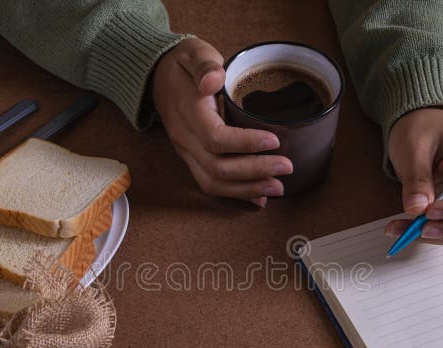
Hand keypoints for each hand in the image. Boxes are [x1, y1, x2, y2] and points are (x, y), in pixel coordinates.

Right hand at [151, 38, 292, 206]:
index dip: (246, 143)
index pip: (216, 138)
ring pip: (213, 182)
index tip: (274, 141)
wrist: (156, 78)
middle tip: (286, 168)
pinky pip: (210, 184)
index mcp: (189, 113)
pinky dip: (236, 195)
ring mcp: (186, 152)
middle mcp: (185, 138)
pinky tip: (259, 198)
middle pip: (217, 168)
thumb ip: (205, 65)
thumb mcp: (194, 53)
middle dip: (254, 172)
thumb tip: (214, 80)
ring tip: (278, 187)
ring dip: (247, 189)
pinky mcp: (191, 159)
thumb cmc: (183, 65)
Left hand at [385, 108, 442, 245]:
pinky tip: (405, 229)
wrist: (420, 127)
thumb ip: (417, 177)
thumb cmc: (423, 128)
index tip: (430, 211)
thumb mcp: (414, 146)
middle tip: (421, 228)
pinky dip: (431, 236)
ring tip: (403, 230)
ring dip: (439, 237)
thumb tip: (416, 209)